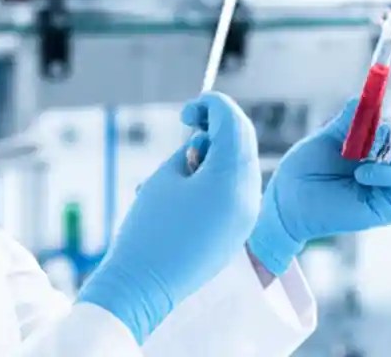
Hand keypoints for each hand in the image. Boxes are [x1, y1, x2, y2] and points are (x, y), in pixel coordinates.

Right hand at [78, 92, 260, 343]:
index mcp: (230, 179)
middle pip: (243, 142)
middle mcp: (248, 196)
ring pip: (241, 166)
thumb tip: (206, 143)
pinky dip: (218, 176)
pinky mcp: (238, 231)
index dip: (212, 105)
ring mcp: (246, 216)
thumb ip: (190, 153)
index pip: (233, 123)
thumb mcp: (165, 177)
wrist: (142, 285)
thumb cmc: (148, 227)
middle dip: (218, 125)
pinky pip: (237, 190)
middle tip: (189, 122)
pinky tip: (189, 183)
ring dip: (217, 152)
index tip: (187, 110)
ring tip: (181, 162)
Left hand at [247, 97, 390, 274]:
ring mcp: (385, 191)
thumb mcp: (327, 139)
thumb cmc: (304, 172)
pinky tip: (362, 172)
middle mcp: (384, 171)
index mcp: (372, 154)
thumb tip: (365, 97)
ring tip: (378, 134)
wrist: (287, 202)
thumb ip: (347, 122)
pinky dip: (385, 174)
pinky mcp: (385, 209)